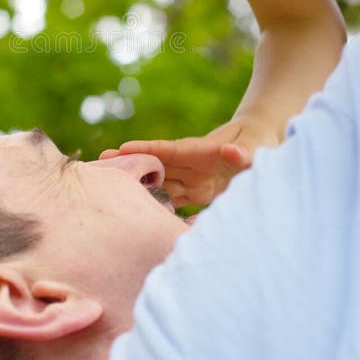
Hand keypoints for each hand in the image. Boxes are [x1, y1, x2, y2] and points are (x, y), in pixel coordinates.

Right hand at [101, 119, 277, 207]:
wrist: (262, 146)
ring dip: (136, 187)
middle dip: (127, 166)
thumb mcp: (257, 147)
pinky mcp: (196, 191)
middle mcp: (188, 164)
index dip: (143, 150)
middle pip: (153, 166)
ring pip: (158, 183)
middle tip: (96, 167)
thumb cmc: (260, 143)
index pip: (166, 150)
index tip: (119, 150)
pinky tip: (136, 216)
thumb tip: (232, 154)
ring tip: (105, 193)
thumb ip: (244, 153)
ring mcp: (190, 178)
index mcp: (198, 151)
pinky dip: (155, 205)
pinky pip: (172, 199)